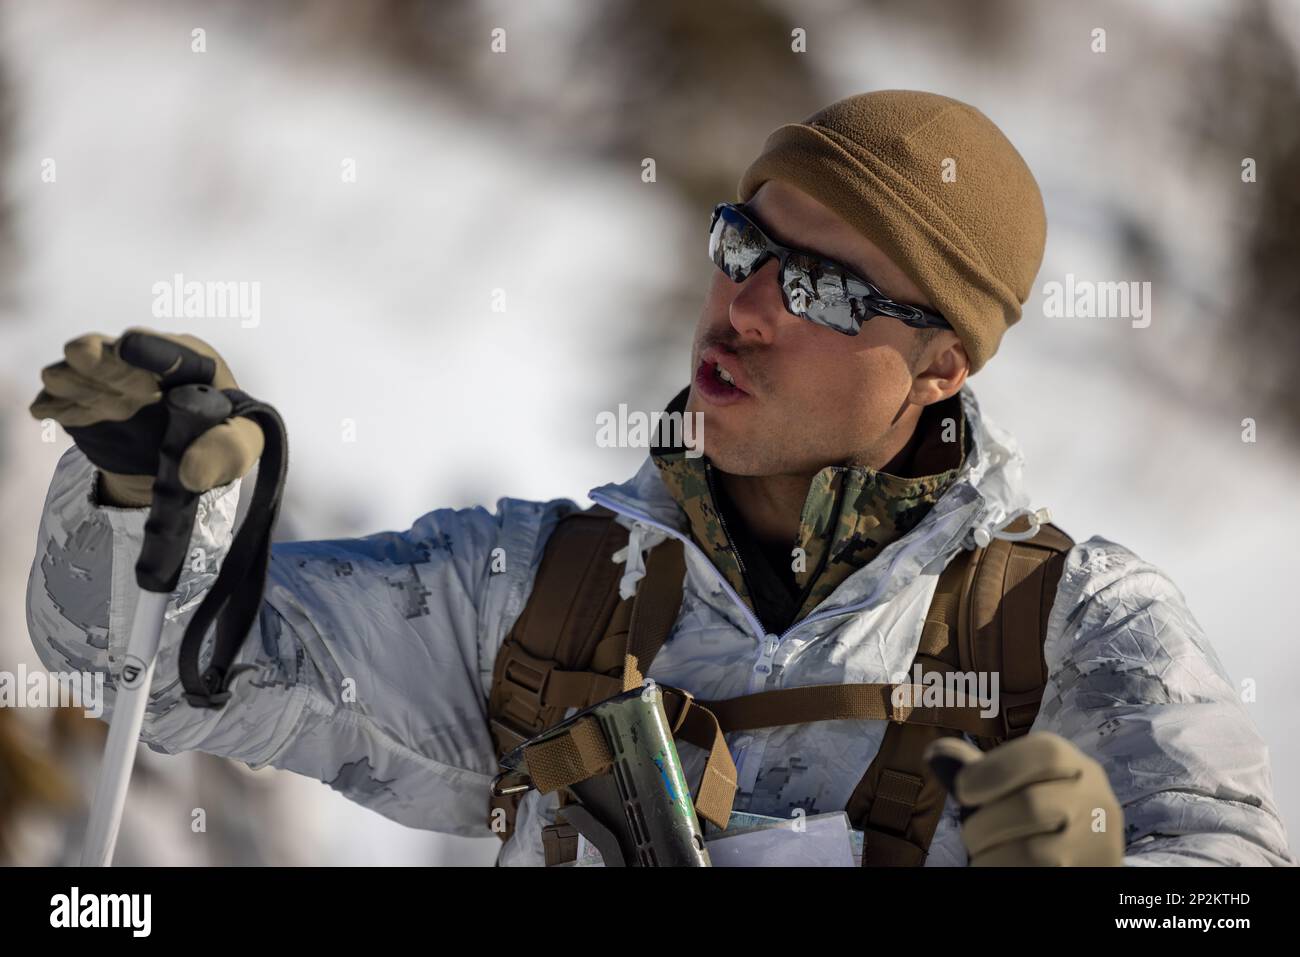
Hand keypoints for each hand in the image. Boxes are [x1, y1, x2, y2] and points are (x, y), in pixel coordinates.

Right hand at [30, 329, 262, 505]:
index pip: (175, 353)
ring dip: (71, 379)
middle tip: (81, 354)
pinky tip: (45, 410)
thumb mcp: (239, 446)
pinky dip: (53, 405)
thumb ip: (225, 453)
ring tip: (60, 383)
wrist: (181, 456)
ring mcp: (108, 380)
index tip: (128, 346)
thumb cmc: (220, 438)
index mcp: (194, 362)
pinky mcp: (81, 402)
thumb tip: (191, 472)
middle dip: (99, 357)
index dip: (151, 349)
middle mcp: (145, 363)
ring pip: (80, 372)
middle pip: (117, 356)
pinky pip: (59, 400)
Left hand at [926, 732, 1124, 865]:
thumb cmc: (1038, 821)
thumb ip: (981, 771)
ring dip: (990, 855)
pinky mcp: (1091, 875)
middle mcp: (1096, 803)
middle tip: (972, 833)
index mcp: (1078, 768)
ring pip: (1032, 851)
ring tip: (984, 854)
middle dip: (985, 823)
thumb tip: (936, 753)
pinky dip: (999, 869)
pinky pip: (1033, 874)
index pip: (1045, 752)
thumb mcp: (1015, 788)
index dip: (996, 768)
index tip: (963, 789)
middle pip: (1032, 804)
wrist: (1080, 864)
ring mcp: (1097, 846)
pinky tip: (997, 865)